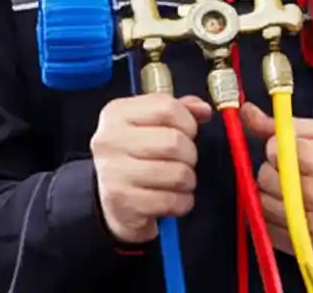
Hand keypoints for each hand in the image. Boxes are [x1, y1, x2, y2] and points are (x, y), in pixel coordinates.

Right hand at [90, 93, 212, 243]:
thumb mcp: (151, 123)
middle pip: (174, 142)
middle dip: (190, 154)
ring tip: (178, 181)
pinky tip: (173, 198)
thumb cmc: (135, 156)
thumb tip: (203, 110)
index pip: (167, 108)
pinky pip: (171, 201)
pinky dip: (182, 202)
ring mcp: (113, 174)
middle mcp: (110, 141)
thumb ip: (180, 110)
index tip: (187, 132)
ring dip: (187, 180)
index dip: (188, 122)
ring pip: (177, 173)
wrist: (108, 198)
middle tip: (184, 161)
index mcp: (117, 114)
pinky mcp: (123, 204)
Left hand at [241, 103, 312, 253]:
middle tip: (286, 169)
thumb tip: (245, 110)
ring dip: (266, 192)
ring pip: (263, 204)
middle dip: (270, 169)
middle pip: (268, 179)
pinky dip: (269, 215)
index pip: (282, 153)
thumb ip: (277, 125)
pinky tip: (285, 205)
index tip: (284, 149)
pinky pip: (267, 228)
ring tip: (285, 187)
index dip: (276, 147)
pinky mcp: (309, 246)